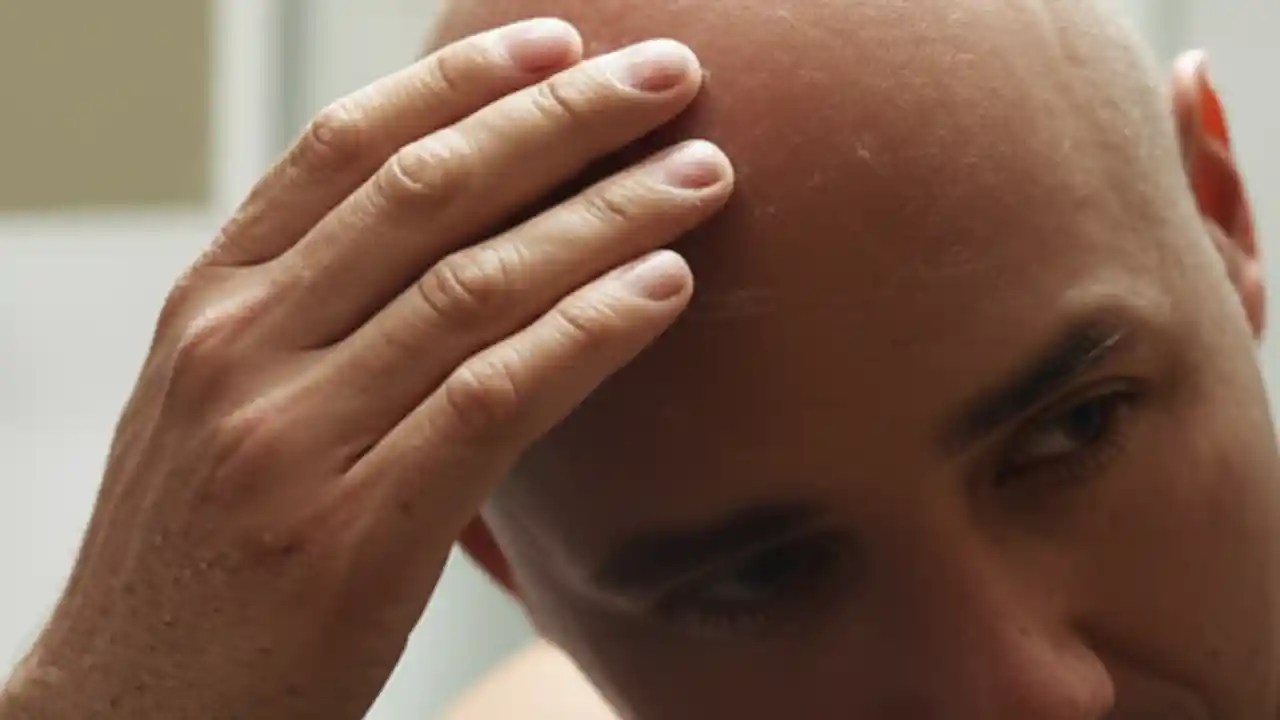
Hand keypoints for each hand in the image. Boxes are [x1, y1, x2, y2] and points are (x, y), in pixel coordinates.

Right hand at [0, 18, 731, 718]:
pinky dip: (589, 333)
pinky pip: (494, 398)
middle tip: (664, 76)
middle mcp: (241, 351)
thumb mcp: (215, 410)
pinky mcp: (353, 535)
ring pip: (475, 284)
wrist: (134, 716)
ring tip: (698, 174)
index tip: (558, 44)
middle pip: (427, 191)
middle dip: (561, 121)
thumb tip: (444, 243)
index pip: (344, 148)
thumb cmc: (194, 562)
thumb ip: (303, 319)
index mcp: (210, 308)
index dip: (461, 83)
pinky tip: (662, 290)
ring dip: (605, 217)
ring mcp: (292, 439)